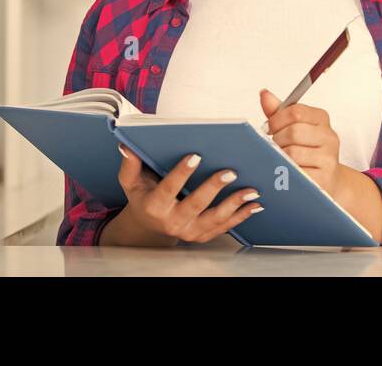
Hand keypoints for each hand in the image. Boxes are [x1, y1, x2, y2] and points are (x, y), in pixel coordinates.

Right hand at [113, 147, 262, 244]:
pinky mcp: (202, 236)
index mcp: (154, 206)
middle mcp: (172, 222)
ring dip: (234, 205)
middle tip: (230, 172)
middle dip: (213, 188)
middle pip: (195, 205)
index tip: (195, 156)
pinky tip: (254, 205)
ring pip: (214, 219)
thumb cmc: (143, 197)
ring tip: (251, 190)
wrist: (149, 225)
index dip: (181, 174)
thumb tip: (126, 145)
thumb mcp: (130, 183)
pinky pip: (224, 227)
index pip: (168, 189)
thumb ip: (129, 165)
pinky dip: (241, 216)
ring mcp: (189, 232)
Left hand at [260, 89, 343, 196]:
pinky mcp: (323, 179)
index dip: (277, 120)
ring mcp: (328, 158)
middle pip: (293, 132)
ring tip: (280, 158)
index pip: (296, 112)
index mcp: (322, 118)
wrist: (328, 178)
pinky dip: (286, 172)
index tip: (270, 128)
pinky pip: (296, 173)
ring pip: (292, 153)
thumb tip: (264, 94)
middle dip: (277, 140)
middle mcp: (329, 137)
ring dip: (280, 157)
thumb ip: (279, 112)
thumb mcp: (296, 127)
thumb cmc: (307, 150)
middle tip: (274, 146)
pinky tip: (286, 171)